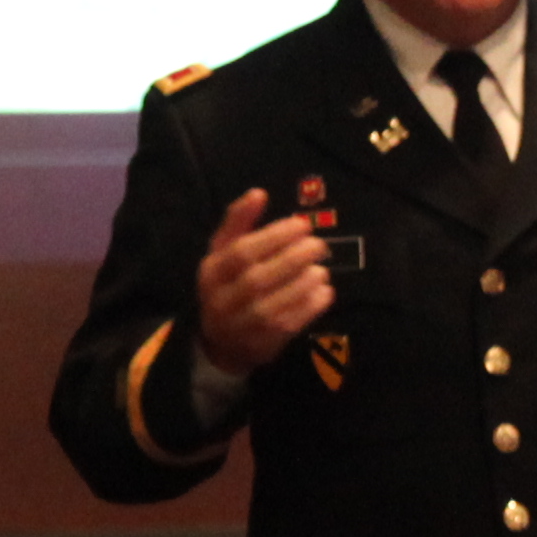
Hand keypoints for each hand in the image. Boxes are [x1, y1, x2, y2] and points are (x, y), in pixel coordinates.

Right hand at [193, 188, 333, 373]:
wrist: (221, 342)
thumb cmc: (227, 285)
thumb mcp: (223, 252)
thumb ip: (239, 222)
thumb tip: (258, 193)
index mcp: (212, 272)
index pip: (242, 252)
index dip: (274, 236)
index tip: (302, 225)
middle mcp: (223, 300)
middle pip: (258, 278)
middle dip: (294, 258)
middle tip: (319, 245)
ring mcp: (243, 325)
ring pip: (274, 304)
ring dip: (304, 283)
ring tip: (322, 269)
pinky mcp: (264, 344)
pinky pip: (290, 325)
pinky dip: (311, 306)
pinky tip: (325, 291)